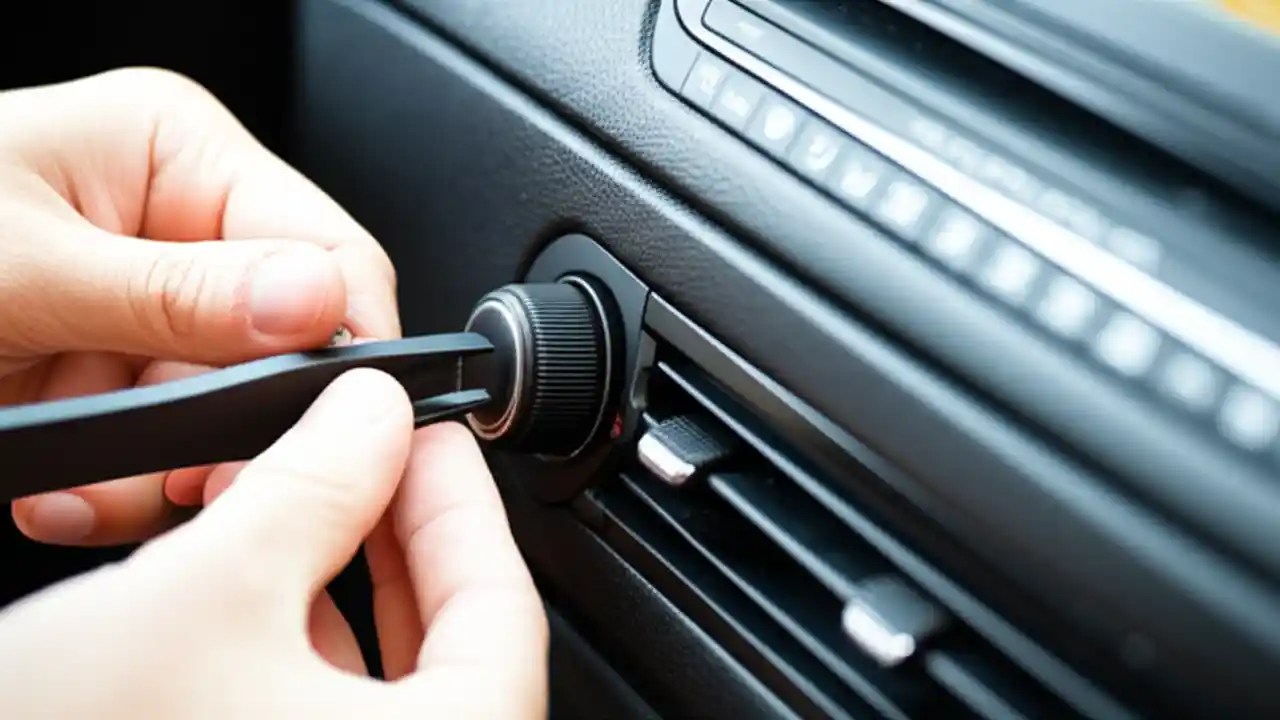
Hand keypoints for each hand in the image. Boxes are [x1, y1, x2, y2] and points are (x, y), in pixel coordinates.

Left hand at [0, 68, 398, 544]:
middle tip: (189, 472)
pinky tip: (58, 482)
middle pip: (280, 344)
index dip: (336, 341)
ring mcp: (142, 307)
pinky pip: (162, 446)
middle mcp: (172, 225)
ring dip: (159, 466)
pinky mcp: (109, 374)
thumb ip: (177, 292)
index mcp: (173, 154)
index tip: (321, 418)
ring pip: (224, 412)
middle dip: (228, 422)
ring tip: (83, 479)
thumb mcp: (22, 266)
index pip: (326, 248)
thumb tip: (313, 303)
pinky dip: (116, 485)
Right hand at [0, 370, 548, 717]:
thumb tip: (372, 420)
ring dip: (336, 579)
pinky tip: (252, 583)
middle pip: (448, 641)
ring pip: (377, 679)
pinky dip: (294, 641)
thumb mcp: (206, 597)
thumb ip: (312, 492)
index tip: (428, 435)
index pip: (504, 609)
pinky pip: (318, 710)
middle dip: (396, 531)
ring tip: (296, 496)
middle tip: (369, 451)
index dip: (461, 500)